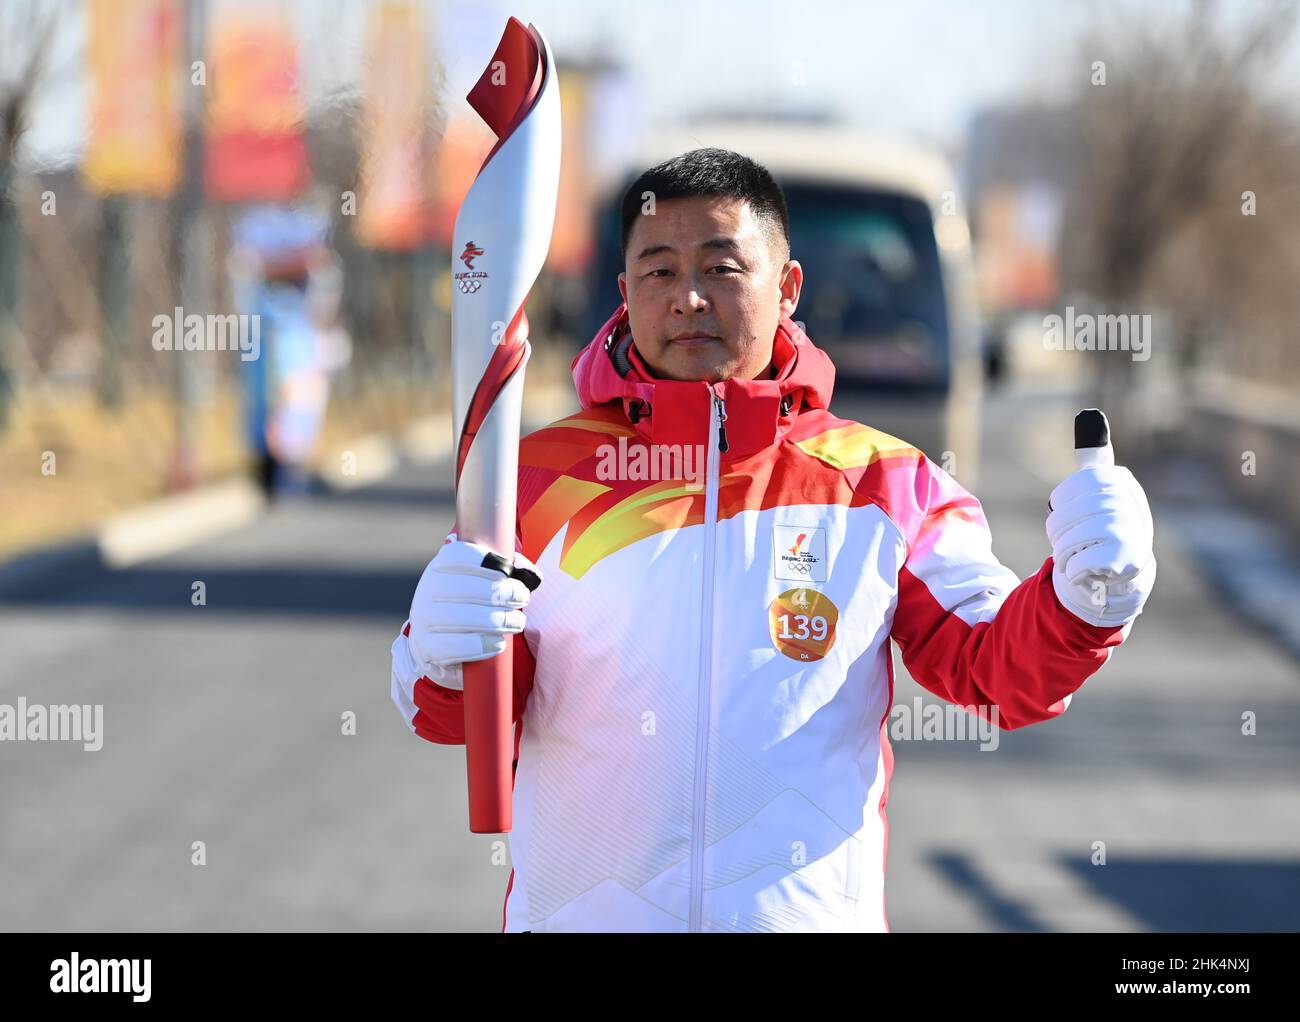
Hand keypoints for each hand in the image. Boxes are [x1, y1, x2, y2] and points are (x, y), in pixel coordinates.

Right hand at [403, 538, 541, 689]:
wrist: (435, 641)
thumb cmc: (469, 603)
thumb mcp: (484, 580)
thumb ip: (509, 570)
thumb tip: (532, 575)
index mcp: (440, 566)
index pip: (462, 555)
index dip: (490, 562)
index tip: (509, 572)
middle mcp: (427, 589)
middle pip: (471, 588)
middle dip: (505, 593)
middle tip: (523, 599)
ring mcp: (424, 618)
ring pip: (466, 618)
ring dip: (500, 620)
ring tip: (517, 622)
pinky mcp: (427, 647)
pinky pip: (458, 646)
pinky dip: (483, 645)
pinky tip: (498, 643)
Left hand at [1046, 463, 1155, 626]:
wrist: (1129, 563)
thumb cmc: (1105, 519)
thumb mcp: (1100, 485)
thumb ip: (1092, 454)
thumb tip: (1089, 414)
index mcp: (1113, 478)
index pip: (1059, 497)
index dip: (1061, 511)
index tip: (1079, 516)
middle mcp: (1122, 499)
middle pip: (1058, 521)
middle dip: (1059, 538)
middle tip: (1077, 542)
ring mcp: (1125, 527)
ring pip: (1064, 544)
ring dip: (1065, 557)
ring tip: (1081, 557)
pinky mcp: (1123, 557)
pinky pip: (1074, 566)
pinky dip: (1074, 572)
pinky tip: (1089, 570)